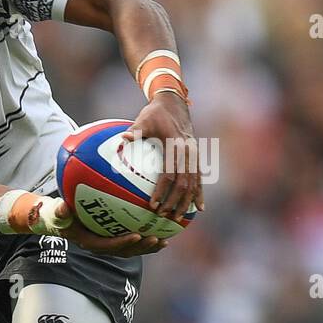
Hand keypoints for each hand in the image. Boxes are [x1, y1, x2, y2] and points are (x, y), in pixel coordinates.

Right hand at [55, 201, 166, 256]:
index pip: (108, 245)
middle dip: (141, 247)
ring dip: (148, 247)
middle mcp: (102, 248)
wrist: (64, 222)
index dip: (123, 242)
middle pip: (124, 251)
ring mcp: (110, 246)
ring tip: (163, 241)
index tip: (136, 235)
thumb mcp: (58, 214)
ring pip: (132, 250)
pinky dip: (147, 242)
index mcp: (90, 243)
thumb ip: (60, 211)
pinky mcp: (116, 242)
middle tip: (155, 238)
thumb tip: (62, 206)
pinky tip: (162, 236)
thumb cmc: (62, 216)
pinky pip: (134, 244)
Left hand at [126, 91, 197, 222]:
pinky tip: (198, 208)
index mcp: (175, 144)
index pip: (169, 172)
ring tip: (178, 218)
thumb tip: (123, 138)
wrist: (174, 103)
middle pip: (185, 182)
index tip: (152, 204)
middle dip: (175, 201)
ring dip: (187, 201)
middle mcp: (188, 151)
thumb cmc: (154, 113)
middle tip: (163, 216)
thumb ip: (135, 130)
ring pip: (195, 182)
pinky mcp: (197, 156)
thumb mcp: (143, 119)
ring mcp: (195, 154)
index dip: (161, 190)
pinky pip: (199, 178)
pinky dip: (199, 193)